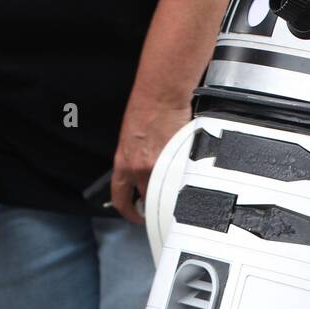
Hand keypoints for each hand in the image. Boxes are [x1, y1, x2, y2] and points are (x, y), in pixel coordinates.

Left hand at [111, 92, 189, 224]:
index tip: (134, 215)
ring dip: (172, 193)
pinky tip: (189, 173)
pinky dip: (186, 180)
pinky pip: (183, 180)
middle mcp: (140, 168)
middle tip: (160, 205)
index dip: (127, 212)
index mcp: (124, 162)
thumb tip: (141, 174)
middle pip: (148, 200)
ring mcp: (161, 167)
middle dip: (154, 205)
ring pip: (167, 193)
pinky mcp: (180, 162)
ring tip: (177, 186)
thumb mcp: (130, 138)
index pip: (120, 197)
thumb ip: (134, 159)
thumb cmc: (146, 109)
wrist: (161, 94)